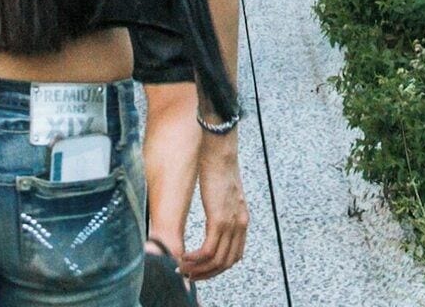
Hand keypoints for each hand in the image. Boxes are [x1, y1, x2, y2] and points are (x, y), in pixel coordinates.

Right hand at [179, 132, 250, 278]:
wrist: (220, 148)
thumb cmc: (218, 166)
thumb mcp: (224, 194)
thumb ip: (222, 210)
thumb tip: (213, 221)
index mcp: (242, 220)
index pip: (234, 256)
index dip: (216, 268)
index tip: (200, 270)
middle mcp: (240, 224)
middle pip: (226, 263)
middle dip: (207, 273)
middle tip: (188, 275)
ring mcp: (230, 222)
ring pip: (217, 260)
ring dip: (198, 269)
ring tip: (182, 268)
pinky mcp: (218, 218)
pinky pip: (208, 250)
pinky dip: (195, 259)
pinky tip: (183, 257)